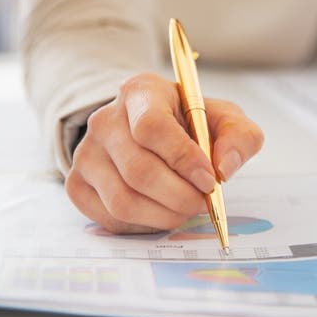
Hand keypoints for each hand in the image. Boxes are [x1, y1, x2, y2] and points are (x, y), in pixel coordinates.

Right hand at [65, 72, 263, 233]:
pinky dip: (142, 224)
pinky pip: (110, 218)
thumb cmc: (190, 123)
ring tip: (185, 208)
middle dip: (179, 196)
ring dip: (164, 215)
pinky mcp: (77, 184)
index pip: (152, 127)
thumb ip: (239, 136)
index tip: (210, 179)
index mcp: (140, 91)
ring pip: (123, 199)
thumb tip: (224, 167)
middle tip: (203, 202)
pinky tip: (160, 211)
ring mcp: (86, 153)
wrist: (150, 131)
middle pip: (138, 170)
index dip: (183, 159)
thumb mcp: (223, 118)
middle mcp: (105, 119)